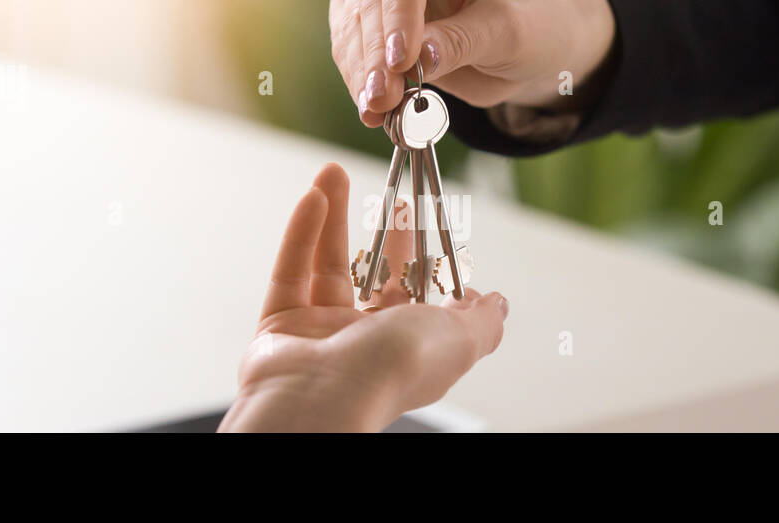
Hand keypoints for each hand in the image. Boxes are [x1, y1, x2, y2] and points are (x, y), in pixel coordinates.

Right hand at [218, 164, 508, 431]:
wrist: (319, 398)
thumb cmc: (390, 371)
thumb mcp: (459, 340)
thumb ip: (483, 321)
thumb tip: (498, 303)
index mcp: (410, 347)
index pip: (424, 300)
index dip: (430, 264)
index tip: (435, 230)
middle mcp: (366, 342)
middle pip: (377, 277)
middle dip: (387, 235)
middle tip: (393, 200)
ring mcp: (320, 334)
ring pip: (326, 265)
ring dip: (330, 216)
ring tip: (333, 171)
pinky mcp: (281, 324)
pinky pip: (290, 270)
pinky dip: (300, 233)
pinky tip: (314, 196)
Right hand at [329, 0, 616, 126]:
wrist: (518, 50)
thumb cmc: (524, 32)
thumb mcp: (506, 36)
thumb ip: (462, 42)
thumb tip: (421, 56)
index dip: (398, 19)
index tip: (400, 61)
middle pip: (372, 6)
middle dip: (373, 55)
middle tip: (382, 98)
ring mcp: (388, 4)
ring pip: (354, 27)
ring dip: (360, 72)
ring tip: (373, 110)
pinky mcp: (374, 29)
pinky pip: (353, 49)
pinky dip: (358, 80)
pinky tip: (369, 108)